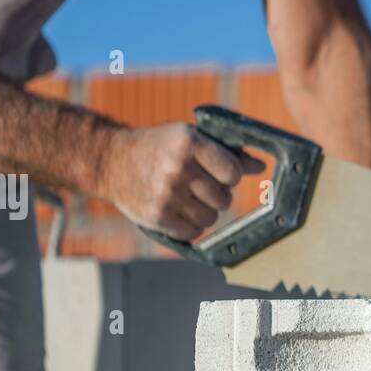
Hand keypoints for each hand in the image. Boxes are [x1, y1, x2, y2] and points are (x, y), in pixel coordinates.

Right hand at [99, 122, 264, 241]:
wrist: (110, 161)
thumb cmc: (158, 148)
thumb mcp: (189, 138)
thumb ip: (226, 152)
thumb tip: (260, 167)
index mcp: (189, 142)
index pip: (233, 173)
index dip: (229, 176)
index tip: (218, 174)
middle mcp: (178, 168)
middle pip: (223, 199)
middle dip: (216, 195)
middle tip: (198, 186)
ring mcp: (166, 194)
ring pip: (210, 219)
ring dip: (203, 212)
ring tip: (186, 198)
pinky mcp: (156, 217)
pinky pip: (192, 232)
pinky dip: (188, 226)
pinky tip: (176, 211)